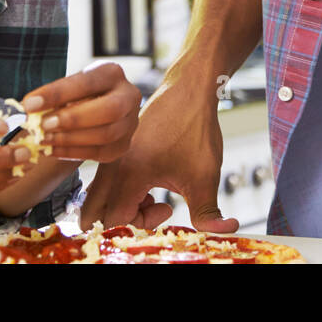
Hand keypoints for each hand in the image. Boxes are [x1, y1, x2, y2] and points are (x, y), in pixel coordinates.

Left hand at [24, 62, 141, 162]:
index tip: (30, 104)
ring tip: (44, 139)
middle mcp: (129, 96)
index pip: (86, 82)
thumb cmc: (80, 94)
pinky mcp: (123, 145)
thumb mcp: (71, 87)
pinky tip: (53, 150)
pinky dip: (74, 152)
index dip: (57, 93)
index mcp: (112, 73)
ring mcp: (130, 122)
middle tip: (42, 125)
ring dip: (70, 139)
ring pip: (106, 134)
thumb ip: (55, 97)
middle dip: (73, 119)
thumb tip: (29, 107)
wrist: (99, 109)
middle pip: (109, 110)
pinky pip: (101, 153)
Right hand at [80, 71, 237, 232]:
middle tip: (150, 208)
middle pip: (94, 211)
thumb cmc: (194, 128)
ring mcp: (111, 156)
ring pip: (99, 195)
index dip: (140, 224)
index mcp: (128, 174)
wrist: (189, 90)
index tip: (167, 208)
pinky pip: (105, 180)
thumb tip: (227, 231)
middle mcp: (111, 165)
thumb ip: (209, 213)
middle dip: (120, 220)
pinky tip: (149, 180)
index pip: (113, 220)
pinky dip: (121, 189)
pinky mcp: (115, 149)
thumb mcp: (205, 177)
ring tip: (152, 194)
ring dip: (122, 204)